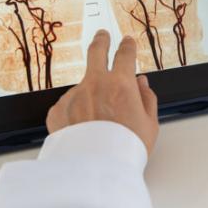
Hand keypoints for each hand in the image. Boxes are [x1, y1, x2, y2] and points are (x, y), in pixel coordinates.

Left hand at [46, 30, 158, 153]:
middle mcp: (95, 84)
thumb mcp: (149, 125)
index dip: (127, 46)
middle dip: (101, 40)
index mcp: (121, 85)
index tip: (127, 42)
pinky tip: (82, 131)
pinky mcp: (57, 110)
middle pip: (96, 51)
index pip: (125, 54)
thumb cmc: (124, 151)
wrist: (93, 172)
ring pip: (83, 87)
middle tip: (102, 35)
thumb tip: (141, 84)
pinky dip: (75, 114)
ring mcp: (73, 96)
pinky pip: (69, 106)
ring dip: (89, 96)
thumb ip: (147, 99)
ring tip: (96, 124)